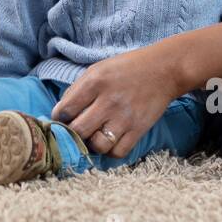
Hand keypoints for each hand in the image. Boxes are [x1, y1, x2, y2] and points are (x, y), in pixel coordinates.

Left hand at [49, 46, 180, 157]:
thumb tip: (61, 112)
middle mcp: (108, 102)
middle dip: (72, 133)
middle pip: (78, 130)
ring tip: (93, 136)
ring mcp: (124, 118)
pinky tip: (109, 140)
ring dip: (91, 144)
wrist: (163, 70)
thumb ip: (78, 90)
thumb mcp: (97, 70)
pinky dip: (110, 151)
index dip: (58, 118)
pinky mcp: (138, 130)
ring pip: (97, 146)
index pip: (65, 110)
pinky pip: (118, 152)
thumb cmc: (126, 69)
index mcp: (95, 83)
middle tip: (75, 130)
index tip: (62, 119)